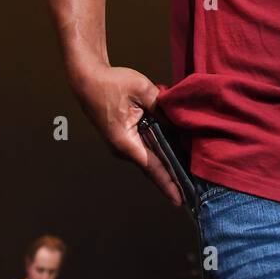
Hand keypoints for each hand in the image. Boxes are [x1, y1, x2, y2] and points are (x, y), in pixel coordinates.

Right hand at [68, 63, 183, 208]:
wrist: (87, 78)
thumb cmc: (112, 83)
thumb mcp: (143, 90)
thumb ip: (163, 108)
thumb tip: (179, 123)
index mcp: (125, 141)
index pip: (152, 167)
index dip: (168, 183)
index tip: (180, 200)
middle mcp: (122, 148)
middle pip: (152, 167)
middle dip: (172, 178)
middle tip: (193, 191)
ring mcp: (121, 144)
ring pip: (149, 157)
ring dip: (166, 164)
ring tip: (188, 173)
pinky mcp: (122, 137)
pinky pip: (144, 148)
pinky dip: (159, 151)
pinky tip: (174, 151)